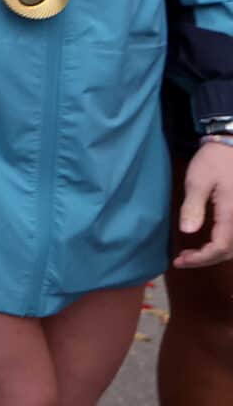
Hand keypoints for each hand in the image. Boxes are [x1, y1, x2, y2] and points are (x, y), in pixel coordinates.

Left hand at [175, 139, 232, 268]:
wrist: (232, 145)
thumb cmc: (214, 161)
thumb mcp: (197, 181)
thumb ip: (193, 206)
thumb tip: (187, 231)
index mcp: (232, 214)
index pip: (219, 248)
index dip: (200, 259)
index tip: (179, 261)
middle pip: (229, 251)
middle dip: (206, 259)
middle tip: (183, 259)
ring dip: (216, 254)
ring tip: (193, 254)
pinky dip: (224, 245)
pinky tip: (209, 243)